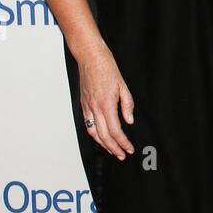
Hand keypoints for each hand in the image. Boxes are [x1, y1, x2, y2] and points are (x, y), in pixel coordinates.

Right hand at [77, 41, 135, 158]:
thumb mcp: (123, 85)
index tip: (129, 148)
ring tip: (112, 150)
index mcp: (106, 104)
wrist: (89, 57)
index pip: (115, 130)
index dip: (123, 142)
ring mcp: (87, 106)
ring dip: (103, 144)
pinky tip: (101, 137)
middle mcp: (95, 108)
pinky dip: (94, 134)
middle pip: (104, 135)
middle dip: (114, 148)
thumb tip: (129, 121)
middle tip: (122, 155)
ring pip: (94, 132)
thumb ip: (127, 104)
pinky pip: (87, 124)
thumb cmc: (106, 67)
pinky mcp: (83, 104)